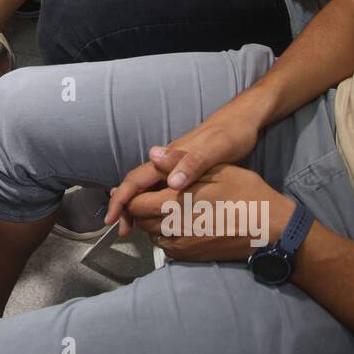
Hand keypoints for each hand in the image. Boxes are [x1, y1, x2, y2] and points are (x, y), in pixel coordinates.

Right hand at [104, 109, 261, 234]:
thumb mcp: (214, 150)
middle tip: (123, 230)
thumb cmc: (229, 135)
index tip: (112, 219)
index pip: (135, 181)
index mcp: (168, 158)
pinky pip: (161, 191)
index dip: (121, 200)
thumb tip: (170, 181)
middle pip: (136, 187)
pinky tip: (158, 216)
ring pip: (148, 190)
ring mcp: (175, 168)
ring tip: (134, 227)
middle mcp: (166, 164)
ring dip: (138, 208)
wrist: (242, 122)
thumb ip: (191, 163)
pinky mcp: (185, 172)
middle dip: (125, 208)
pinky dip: (153, 205)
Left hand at [123, 164, 293, 260]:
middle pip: (140, 220)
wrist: (273, 231)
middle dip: (140, 209)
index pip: (136, 203)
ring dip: (151, 222)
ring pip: (152, 234)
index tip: (130, 190)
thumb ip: (180, 162)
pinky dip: (165, 235)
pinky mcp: (191, 256)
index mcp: (175, 203)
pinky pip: (166, 247)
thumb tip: (153, 154)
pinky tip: (178, 224)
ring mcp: (182, 245)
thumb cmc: (248, 195)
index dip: (128, 196)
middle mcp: (173, 227)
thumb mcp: (217, 170)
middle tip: (148, 198)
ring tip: (164, 209)